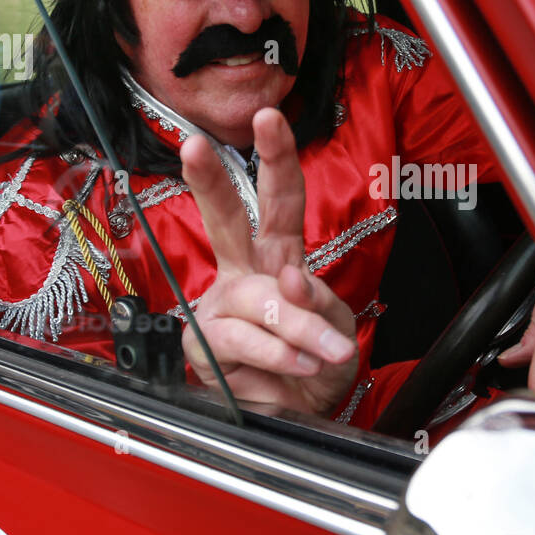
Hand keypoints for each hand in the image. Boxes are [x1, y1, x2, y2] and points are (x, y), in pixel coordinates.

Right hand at [180, 107, 358, 415]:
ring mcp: (222, 307)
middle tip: (196, 147)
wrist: (302, 416)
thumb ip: (319, 301)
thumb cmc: (318, 364)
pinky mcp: (205, 345)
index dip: (276, 158)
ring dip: (298, 328)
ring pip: (259, 300)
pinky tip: (299, 364)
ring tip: (324, 351)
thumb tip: (290, 282)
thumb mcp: (338, 326)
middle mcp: (244, 273)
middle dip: (212, 181)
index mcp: (277, 256)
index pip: (278, 200)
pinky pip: (245, 342)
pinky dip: (280, 355)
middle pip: (225, 220)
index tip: (270, 118)